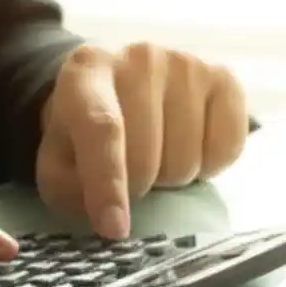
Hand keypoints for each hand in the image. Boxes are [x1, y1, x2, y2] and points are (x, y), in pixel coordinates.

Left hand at [36, 43, 247, 237]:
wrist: (120, 87)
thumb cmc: (85, 132)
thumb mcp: (58, 159)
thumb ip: (68, 188)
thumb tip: (109, 217)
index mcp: (87, 71)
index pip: (102, 130)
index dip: (108, 185)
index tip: (114, 229)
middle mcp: (140, 57)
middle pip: (147, 158)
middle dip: (137, 186)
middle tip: (130, 173)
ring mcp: (187, 63)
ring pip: (187, 161)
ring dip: (170, 177)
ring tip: (158, 155)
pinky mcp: (224, 77)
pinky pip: (227, 149)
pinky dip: (209, 166)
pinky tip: (189, 146)